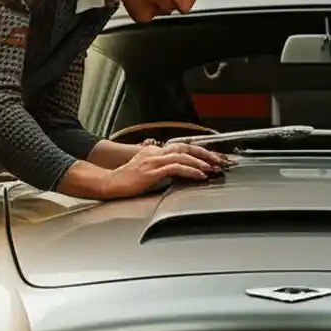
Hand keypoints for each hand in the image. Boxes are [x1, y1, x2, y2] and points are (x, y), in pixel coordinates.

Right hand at [97, 143, 218, 198]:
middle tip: (220, 160)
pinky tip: (199, 174)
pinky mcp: (152, 171)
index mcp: (155, 150)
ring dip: (201, 162)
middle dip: (205, 153)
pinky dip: (190, 170)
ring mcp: (154, 160)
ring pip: (183, 156)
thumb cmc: (127, 180)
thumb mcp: (148, 170)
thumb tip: (179, 172)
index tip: (213, 158)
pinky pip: (175, 168)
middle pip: (186, 147)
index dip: (200, 151)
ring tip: (213, 168)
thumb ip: (162, 168)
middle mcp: (156, 152)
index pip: (182, 147)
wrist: (111, 183)